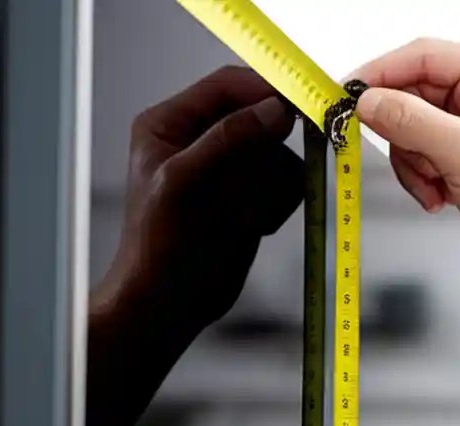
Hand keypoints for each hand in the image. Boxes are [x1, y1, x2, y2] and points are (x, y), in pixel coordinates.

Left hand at [84, 66, 302, 425]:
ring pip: (280, 153)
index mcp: (171, 124)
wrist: (167, 305)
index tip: (301, 104)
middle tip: (275, 173)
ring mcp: (229, 169)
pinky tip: (254, 226)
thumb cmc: (157, 246)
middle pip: (262, 118)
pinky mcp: (251, 197)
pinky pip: (286, 183)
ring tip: (247, 215)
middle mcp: (202, 140)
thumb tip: (276, 109)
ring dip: (273, 185)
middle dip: (271, 150)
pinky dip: (279, 204)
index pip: (228, 86)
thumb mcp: (185, 183)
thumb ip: (229, 138)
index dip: (265, 91)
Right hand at [352, 39, 459, 288]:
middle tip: (412, 163)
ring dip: (414, 164)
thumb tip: (369, 101)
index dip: (380, 74)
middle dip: (405, 137)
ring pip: (414, 129)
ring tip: (436, 188)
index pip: (422, 56)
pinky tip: (443, 196)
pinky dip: (425, 177)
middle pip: (414, 96)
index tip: (347, 97)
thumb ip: (408, 121)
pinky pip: (426, 153)